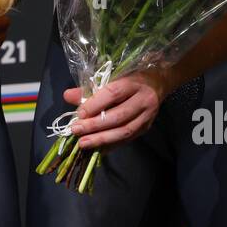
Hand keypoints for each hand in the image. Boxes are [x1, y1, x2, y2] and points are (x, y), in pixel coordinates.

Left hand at [63, 65, 190, 150]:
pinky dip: (111, 145)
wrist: (158, 83)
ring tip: (83, 143)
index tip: (79, 114)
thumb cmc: (131, 78)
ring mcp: (147, 116)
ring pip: (124, 130)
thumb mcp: (112, 77)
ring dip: (102, 139)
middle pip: (118, 116)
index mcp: (133, 83)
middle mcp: (143, 100)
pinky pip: (128, 139)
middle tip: (76, 130)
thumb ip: (89, 89)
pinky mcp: (146, 128)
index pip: (113, 94)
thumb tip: (67, 96)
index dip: (95, 105)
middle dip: (95, 125)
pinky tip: (97, 149)